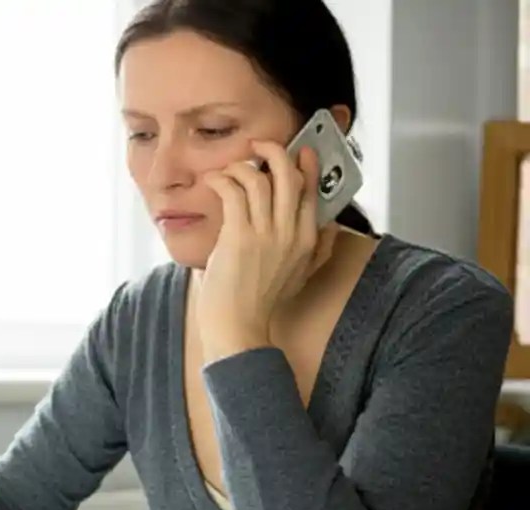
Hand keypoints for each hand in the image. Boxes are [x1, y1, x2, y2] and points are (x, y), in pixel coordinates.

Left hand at [198, 140, 338, 362]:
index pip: (312, 191)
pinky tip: (213, 181)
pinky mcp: (239, 237)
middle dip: (275, 152)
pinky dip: (222, 179)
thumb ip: (319, 251)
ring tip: (228, 169)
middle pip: (289, 176)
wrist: (238, 328)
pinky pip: (234, 192)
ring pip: (260, 180)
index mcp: (308, 240)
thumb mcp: (301, 276)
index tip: (300, 150)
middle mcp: (291, 233)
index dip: (306, 165)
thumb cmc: (261, 304)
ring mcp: (266, 234)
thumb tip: (332, 228)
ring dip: (241, 167)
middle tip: (258, 145)